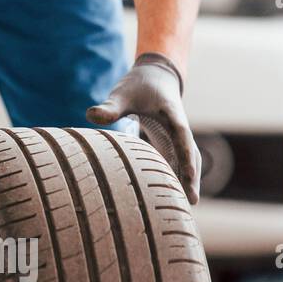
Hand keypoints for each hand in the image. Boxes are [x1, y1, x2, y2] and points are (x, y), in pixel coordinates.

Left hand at [87, 53, 201, 203]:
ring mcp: (177, 136)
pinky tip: (175, 196)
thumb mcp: (123, 93)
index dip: (185, 154)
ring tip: (188, 204)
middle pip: (190, 153)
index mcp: (171, 113)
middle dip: (192, 176)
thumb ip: (110, 106)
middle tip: (192, 200)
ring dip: (188, 180)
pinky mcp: (171, 142)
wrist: (155, 77)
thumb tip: (90, 115)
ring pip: (187, 159)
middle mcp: (179, 126)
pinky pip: (178, 161)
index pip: (181, 135)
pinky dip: (179, 177)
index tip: (190, 174)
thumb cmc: (138, 85)